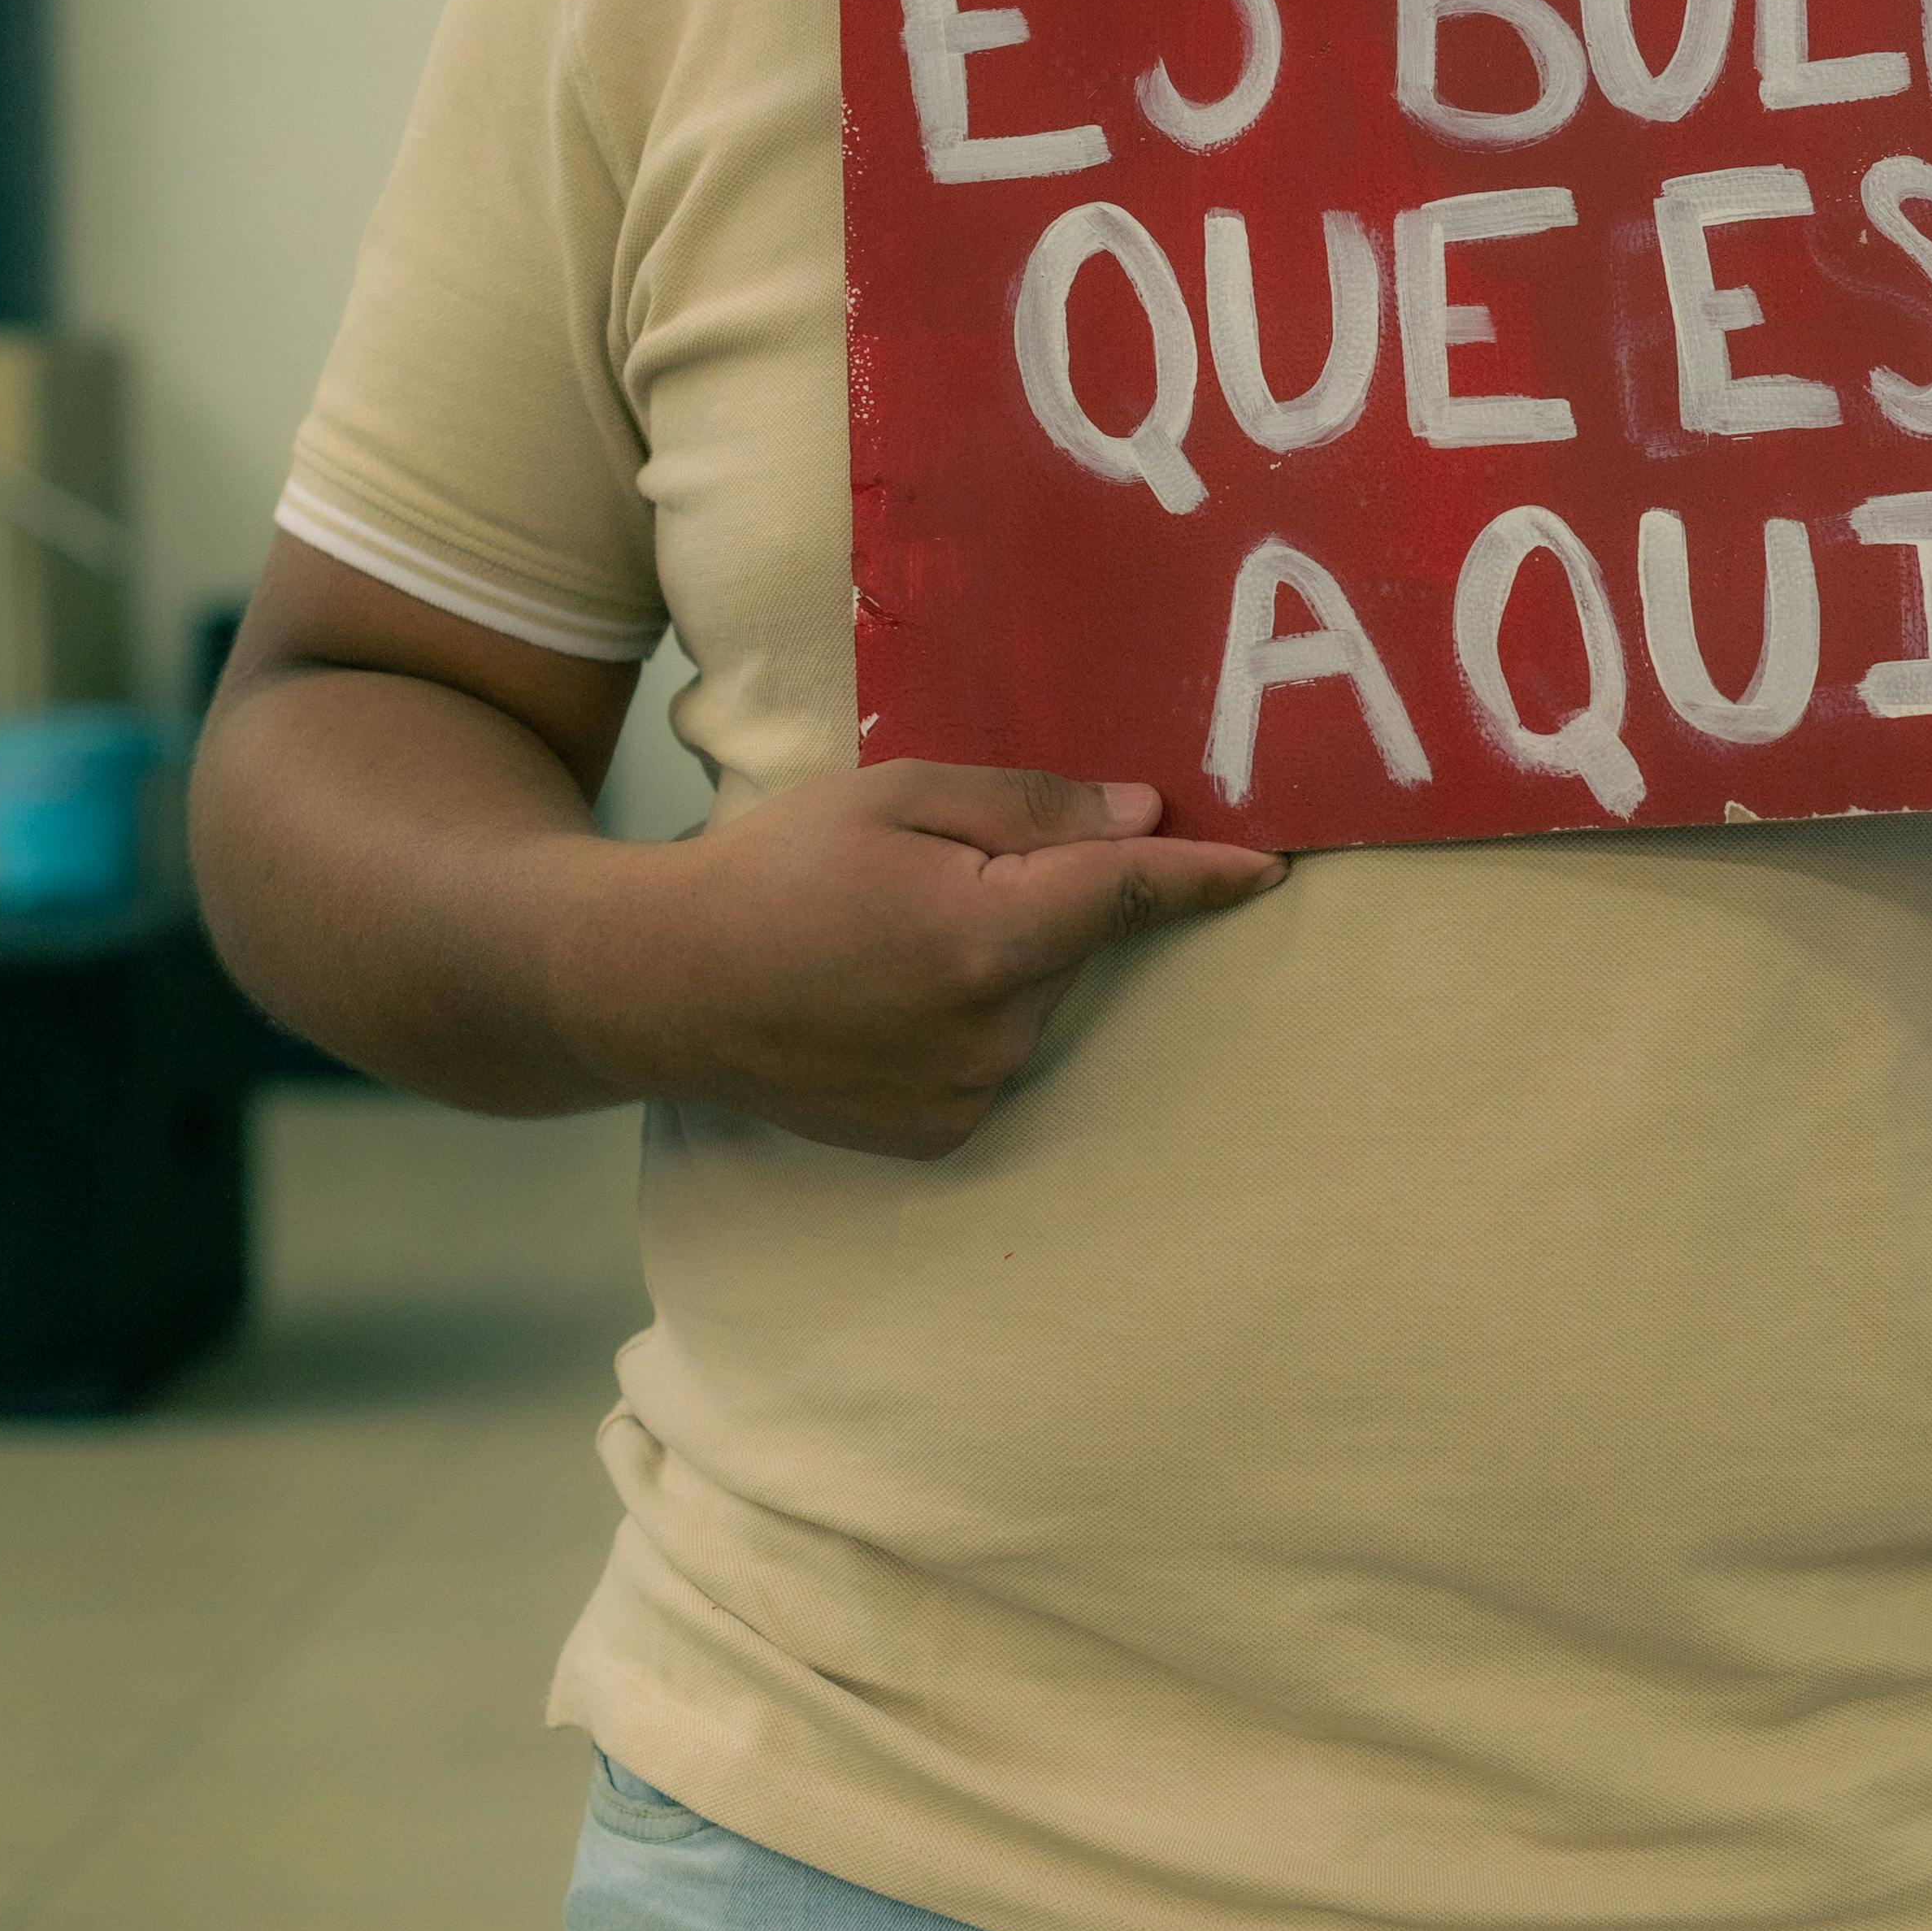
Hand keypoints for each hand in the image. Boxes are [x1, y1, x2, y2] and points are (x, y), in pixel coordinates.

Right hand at [564, 759, 1284, 1156]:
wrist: (663, 985)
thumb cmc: (773, 868)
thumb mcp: (896, 795)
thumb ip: (1030, 806)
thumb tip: (1143, 818)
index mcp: (986, 937)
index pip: (1127, 897)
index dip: (1202, 879)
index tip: (1268, 869)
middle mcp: (991, 1033)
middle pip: (1070, 943)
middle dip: (1038, 899)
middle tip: (931, 873)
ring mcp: (966, 1096)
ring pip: (1032, 1001)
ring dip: (998, 960)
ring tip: (887, 939)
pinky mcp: (938, 1135)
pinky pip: (993, 1054)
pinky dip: (966, 1017)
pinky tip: (884, 997)